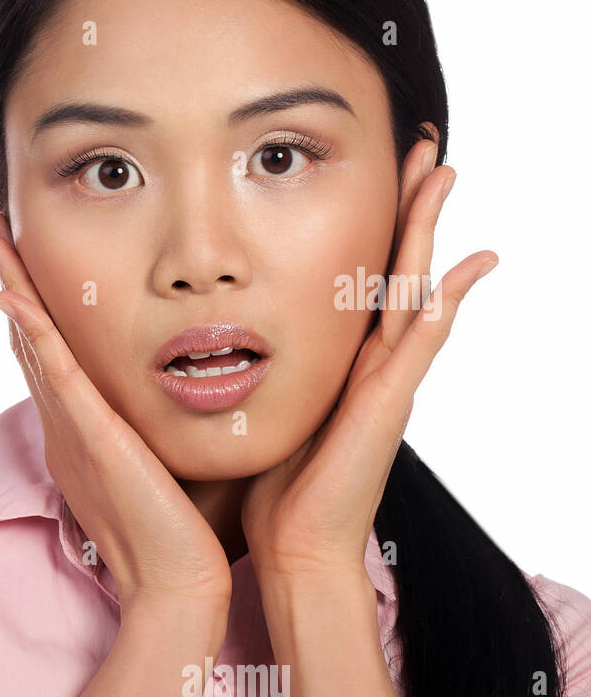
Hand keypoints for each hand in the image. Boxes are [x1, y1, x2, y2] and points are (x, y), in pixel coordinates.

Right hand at [0, 212, 231, 618]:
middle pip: (29, 334)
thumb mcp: (165, 462)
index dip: (32, 299)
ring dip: (10, 285)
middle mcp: (65, 423)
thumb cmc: (180, 532)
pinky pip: (55, 378)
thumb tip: (190, 388)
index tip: (24, 252)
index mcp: (82, 428)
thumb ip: (162, 422)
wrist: (177, 585)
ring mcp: (71, 431)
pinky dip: (33, 335)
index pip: (51, 350)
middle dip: (9, 275)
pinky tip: (14, 297)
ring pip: (32, 343)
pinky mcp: (89, 440)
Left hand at [240, 138, 497, 583]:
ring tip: (445, 173)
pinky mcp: (390, 406)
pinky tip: (472, 263)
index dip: (372, 230)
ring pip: (417, 289)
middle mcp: (373, 367)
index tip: (374, 177)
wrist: (297, 548)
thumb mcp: (267, 418)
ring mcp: (388, 384)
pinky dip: (449, 302)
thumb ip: (263, 381)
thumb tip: (225, 352)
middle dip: (411, 209)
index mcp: (343, 367)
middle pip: (398, 270)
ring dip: (431, 231)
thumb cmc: (277, 492)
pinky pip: (424, 343)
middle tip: (426, 148)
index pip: (361, 283)